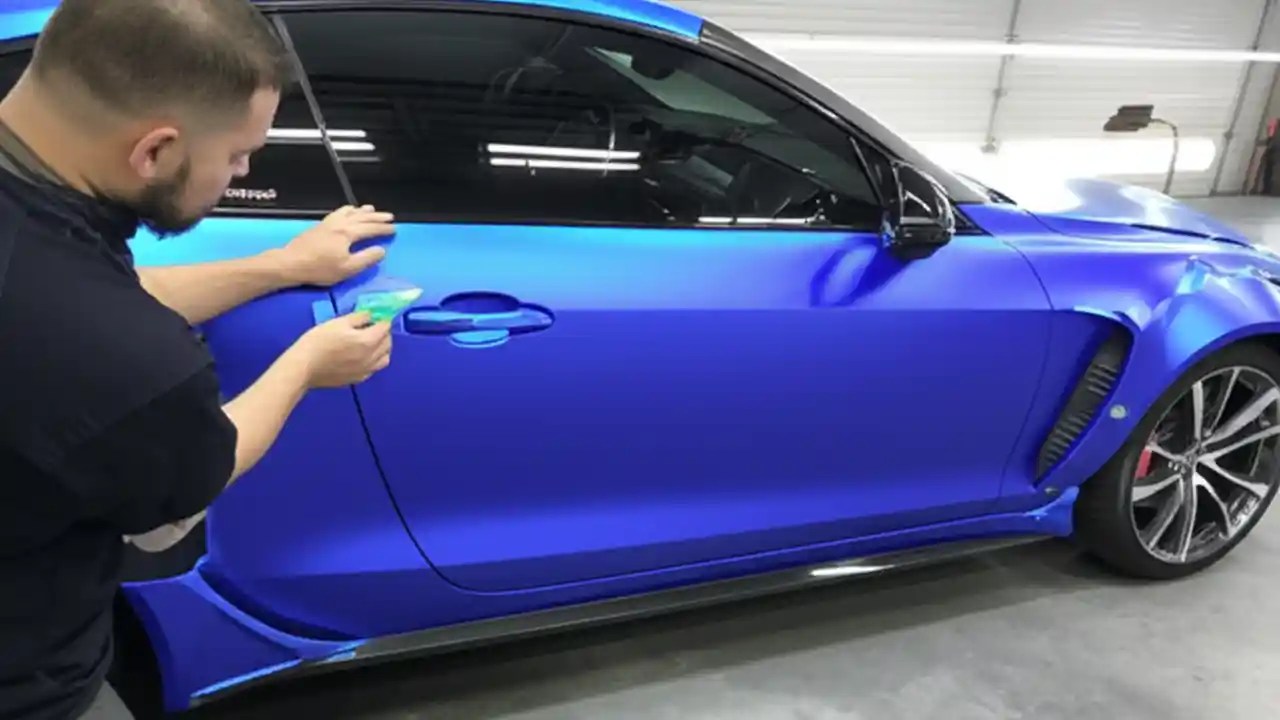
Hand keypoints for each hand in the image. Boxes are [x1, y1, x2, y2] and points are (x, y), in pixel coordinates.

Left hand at [279, 205, 394, 285]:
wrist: (291, 263)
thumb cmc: (320, 268)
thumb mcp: (348, 268)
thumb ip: (366, 259)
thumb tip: (381, 250)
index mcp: (348, 233)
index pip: (370, 228)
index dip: (383, 228)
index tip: (394, 229)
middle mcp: (339, 224)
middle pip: (361, 217)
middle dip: (376, 217)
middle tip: (389, 216)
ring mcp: (328, 223)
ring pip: (349, 212)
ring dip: (361, 210)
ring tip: (370, 208)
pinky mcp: (319, 226)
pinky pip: (338, 213)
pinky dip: (347, 210)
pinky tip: (346, 213)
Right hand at [291, 312, 392, 388]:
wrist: (304, 367)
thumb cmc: (319, 341)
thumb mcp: (338, 322)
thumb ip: (359, 317)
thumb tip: (371, 315)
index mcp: (368, 341)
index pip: (385, 327)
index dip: (382, 320)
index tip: (375, 316)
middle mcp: (372, 357)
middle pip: (388, 343)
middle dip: (384, 333)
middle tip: (372, 327)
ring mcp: (366, 370)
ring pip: (385, 358)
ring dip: (382, 348)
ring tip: (370, 342)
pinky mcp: (359, 379)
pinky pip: (374, 368)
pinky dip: (374, 360)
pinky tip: (363, 356)